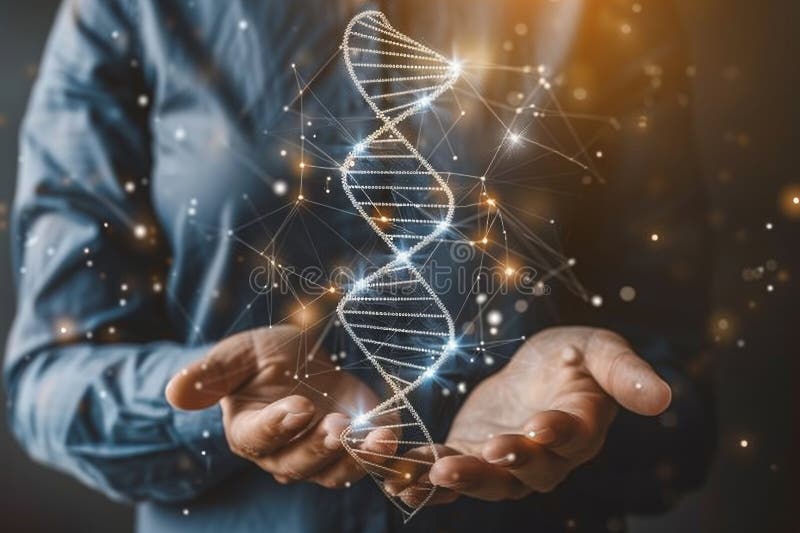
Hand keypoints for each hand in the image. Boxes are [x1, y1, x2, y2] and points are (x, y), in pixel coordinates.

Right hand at [165, 325, 395, 487]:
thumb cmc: (263, 357)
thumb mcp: (239, 354)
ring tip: (381, 438)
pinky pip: (371, 459)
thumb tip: (174, 391)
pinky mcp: (357, 444)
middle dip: (322, 446)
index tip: (299, 406)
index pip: (259, 437)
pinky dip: (386, 454)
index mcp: (249, 431)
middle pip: (301, 463)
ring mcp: (323, 452)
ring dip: (361, 458)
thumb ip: (211, 373)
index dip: (279, 426)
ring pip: (338, 470)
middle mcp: (284, 452)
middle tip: (340, 425)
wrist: (300, 358)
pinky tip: (400, 436)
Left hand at [389, 327, 671, 504]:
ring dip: (460, 479)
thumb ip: (626, 373)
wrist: (540, 369)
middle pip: (527, 470)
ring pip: (486, 480)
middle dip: (504, 465)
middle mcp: (546, 457)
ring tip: (431, 473)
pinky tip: (397, 477)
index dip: (556, 434)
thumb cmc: (576, 358)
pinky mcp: (473, 456)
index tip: (539, 427)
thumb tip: (662, 395)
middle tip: (483, 454)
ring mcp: (507, 462)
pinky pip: (450, 473)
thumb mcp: (601, 350)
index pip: (572, 437)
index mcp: (581, 428)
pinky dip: (423, 478)